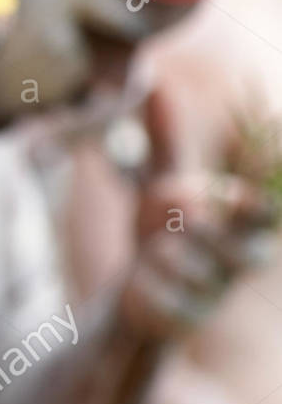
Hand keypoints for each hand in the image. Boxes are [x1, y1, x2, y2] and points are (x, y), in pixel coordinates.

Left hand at [120, 89, 276, 341]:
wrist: (136, 292)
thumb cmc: (160, 230)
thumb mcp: (159, 181)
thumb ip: (163, 139)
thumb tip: (152, 82)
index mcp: (241, 227)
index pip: (266, 216)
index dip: (257, 208)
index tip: (233, 193)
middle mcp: (237, 263)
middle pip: (244, 253)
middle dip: (210, 232)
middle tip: (183, 215)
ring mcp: (216, 295)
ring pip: (200, 275)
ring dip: (168, 258)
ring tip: (154, 251)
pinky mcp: (188, 322)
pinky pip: (171, 302)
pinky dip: (149, 285)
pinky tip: (139, 279)